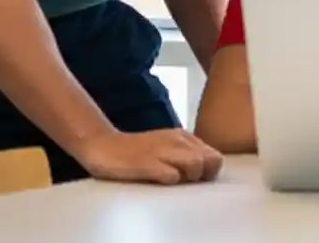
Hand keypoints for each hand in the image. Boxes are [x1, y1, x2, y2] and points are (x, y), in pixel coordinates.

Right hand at [75, 129, 223, 184]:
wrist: (104, 146)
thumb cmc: (137, 151)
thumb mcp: (167, 146)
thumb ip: (185, 154)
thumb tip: (204, 171)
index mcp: (183, 137)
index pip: (214, 155)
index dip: (209, 171)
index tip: (195, 178)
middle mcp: (176, 141)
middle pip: (211, 160)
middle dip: (204, 175)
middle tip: (187, 181)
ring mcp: (162, 151)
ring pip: (196, 164)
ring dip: (190, 177)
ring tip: (173, 180)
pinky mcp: (146, 163)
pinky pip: (171, 175)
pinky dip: (170, 180)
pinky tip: (159, 180)